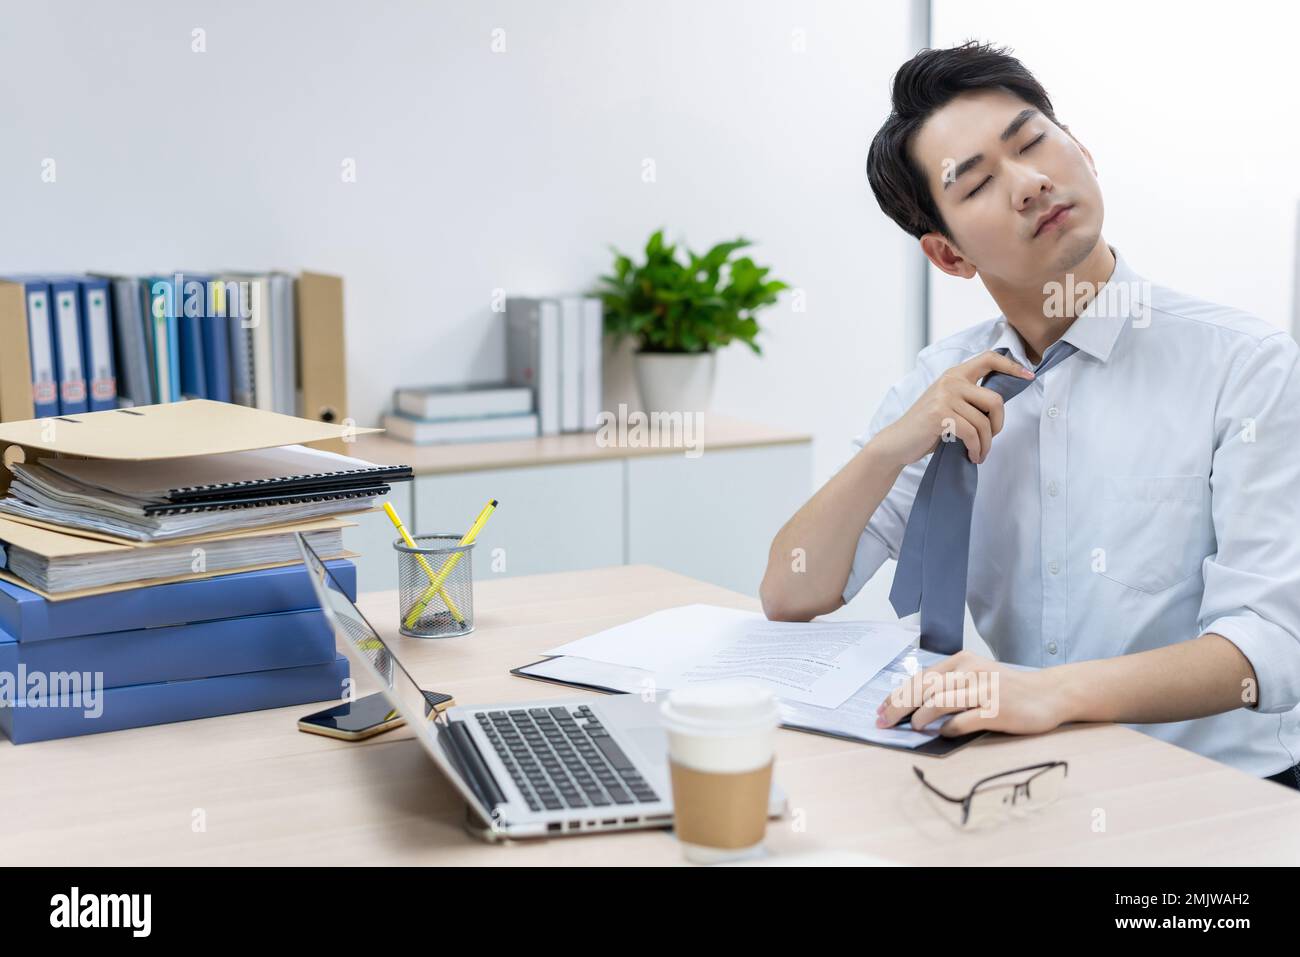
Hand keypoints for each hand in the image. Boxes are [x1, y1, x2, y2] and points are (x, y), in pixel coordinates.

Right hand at [872, 351, 1032, 466]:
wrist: (897, 442)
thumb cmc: (926, 427)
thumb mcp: (948, 403)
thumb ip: (969, 397)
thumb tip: (1000, 403)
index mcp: (955, 373)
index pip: (990, 358)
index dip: (1012, 366)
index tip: (1028, 377)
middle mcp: (950, 380)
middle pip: (995, 400)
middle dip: (999, 425)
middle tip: (991, 439)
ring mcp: (944, 396)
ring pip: (984, 422)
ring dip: (985, 444)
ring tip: (979, 453)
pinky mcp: (939, 415)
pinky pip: (971, 434)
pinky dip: (976, 449)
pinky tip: (972, 456)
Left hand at [875, 650, 1071, 736]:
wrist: (1049, 693)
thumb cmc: (1007, 687)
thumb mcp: (976, 676)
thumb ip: (949, 685)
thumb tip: (912, 706)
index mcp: (961, 661)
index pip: (920, 678)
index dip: (897, 695)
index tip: (881, 710)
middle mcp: (970, 672)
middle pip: (924, 689)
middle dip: (899, 707)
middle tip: (884, 722)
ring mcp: (984, 690)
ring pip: (939, 701)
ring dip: (921, 716)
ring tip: (914, 727)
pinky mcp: (996, 710)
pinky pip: (964, 720)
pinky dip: (949, 728)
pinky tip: (943, 733)